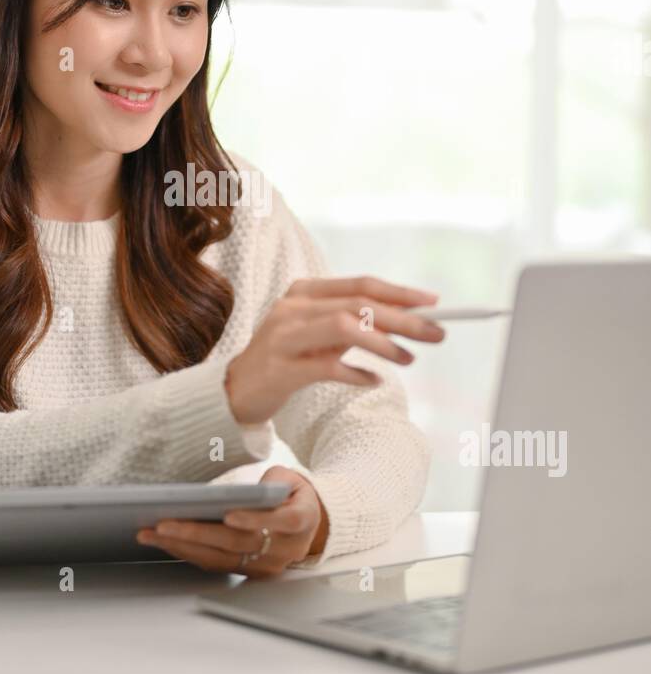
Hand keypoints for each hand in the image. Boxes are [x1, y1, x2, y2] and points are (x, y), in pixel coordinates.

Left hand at [135, 466, 327, 577]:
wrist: (307, 523)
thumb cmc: (291, 494)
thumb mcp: (289, 479)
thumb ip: (269, 483)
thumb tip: (234, 492)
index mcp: (301, 521)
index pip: (280, 522)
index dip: (254, 520)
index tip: (228, 515)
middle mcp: (285, 549)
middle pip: (238, 544)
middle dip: (198, 534)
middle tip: (164, 524)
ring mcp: (266, 565)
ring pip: (222, 559)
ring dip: (183, 547)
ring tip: (152, 534)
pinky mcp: (249, 573)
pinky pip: (216, 565)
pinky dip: (188, 554)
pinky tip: (165, 542)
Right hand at [224, 275, 444, 424]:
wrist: (237, 390)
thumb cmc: (286, 358)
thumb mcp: (318, 333)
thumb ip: (353, 322)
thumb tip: (407, 318)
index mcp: (304, 292)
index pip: (360, 284)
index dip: (399, 292)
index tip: (433, 303)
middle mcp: (292, 307)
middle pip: (358, 305)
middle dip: (402, 319)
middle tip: (436, 333)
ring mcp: (283, 337)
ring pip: (343, 328)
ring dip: (383, 343)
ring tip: (409, 358)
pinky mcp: (279, 369)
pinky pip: (326, 368)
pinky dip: (355, 374)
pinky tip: (373, 381)